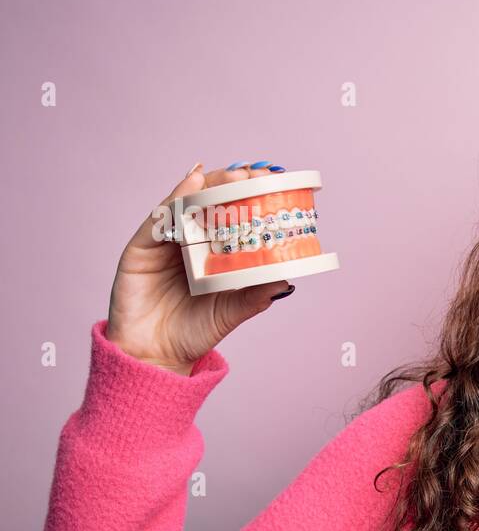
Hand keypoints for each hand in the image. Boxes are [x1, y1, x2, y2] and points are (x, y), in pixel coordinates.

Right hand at [105, 161, 294, 374]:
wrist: (156, 358)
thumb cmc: (194, 332)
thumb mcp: (232, 311)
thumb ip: (256, 294)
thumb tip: (287, 280)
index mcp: (211, 253)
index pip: (230, 217)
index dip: (248, 197)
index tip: (270, 182)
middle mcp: (187, 243)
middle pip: (208, 203)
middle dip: (231, 184)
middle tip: (253, 172)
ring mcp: (163, 243)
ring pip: (185, 204)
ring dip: (209, 186)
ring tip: (232, 175)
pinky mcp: (140, 249)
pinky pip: (158, 218)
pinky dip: (175, 198)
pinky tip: (192, 184)